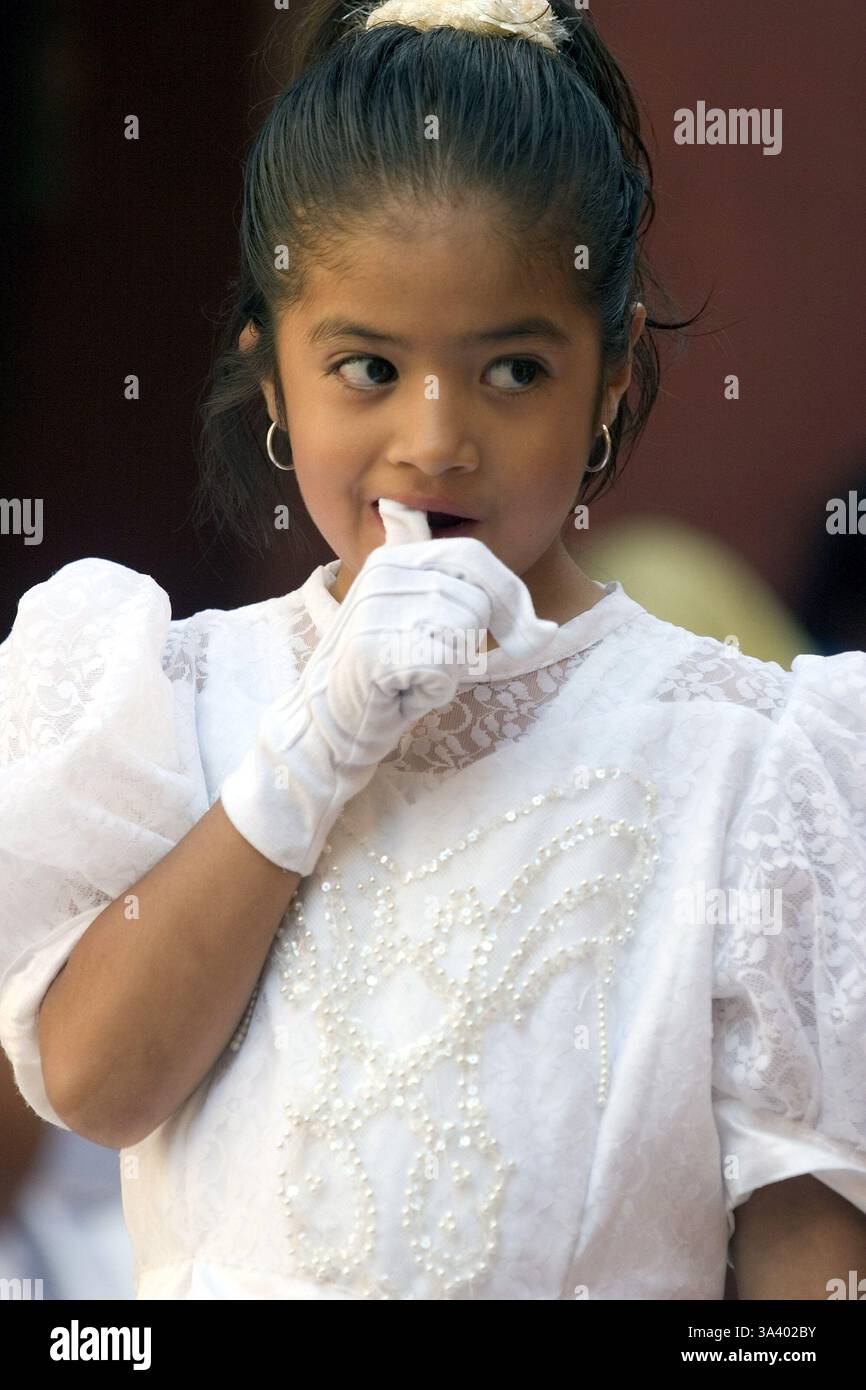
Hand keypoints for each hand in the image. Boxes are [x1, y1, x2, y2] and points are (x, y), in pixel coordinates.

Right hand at [219, 500, 558, 874]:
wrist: (331, 720)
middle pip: (475, 601)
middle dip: (470, 643)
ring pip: (463, 633)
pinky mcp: (375, 649)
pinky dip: (434, 690)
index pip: (474, 556)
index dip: (512, 597)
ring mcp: (375, 609)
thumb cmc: (389, 675)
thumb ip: (470, 602)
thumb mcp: (426, 624)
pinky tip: (404, 692)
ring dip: (449, 669)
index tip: (532, 635)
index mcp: (395, 557)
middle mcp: (383, 572)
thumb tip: (549, 629)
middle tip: (430, 664)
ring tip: (411, 676)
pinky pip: (444, 666)